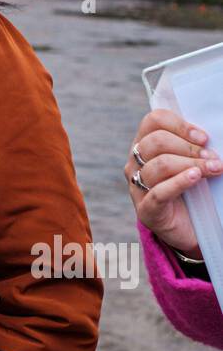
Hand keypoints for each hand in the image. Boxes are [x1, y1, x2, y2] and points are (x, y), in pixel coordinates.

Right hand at [125, 109, 222, 256]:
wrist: (189, 229)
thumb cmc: (192, 190)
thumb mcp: (191, 163)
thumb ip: (195, 147)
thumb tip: (211, 136)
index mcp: (145, 144)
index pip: (153, 121)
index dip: (179, 125)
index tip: (203, 137)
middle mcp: (135, 163)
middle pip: (155, 142)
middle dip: (188, 147)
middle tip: (212, 157)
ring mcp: (137, 187)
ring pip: (159, 165)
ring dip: (191, 164)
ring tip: (214, 169)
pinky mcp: (146, 210)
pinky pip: (159, 192)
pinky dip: (179, 182)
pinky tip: (195, 178)